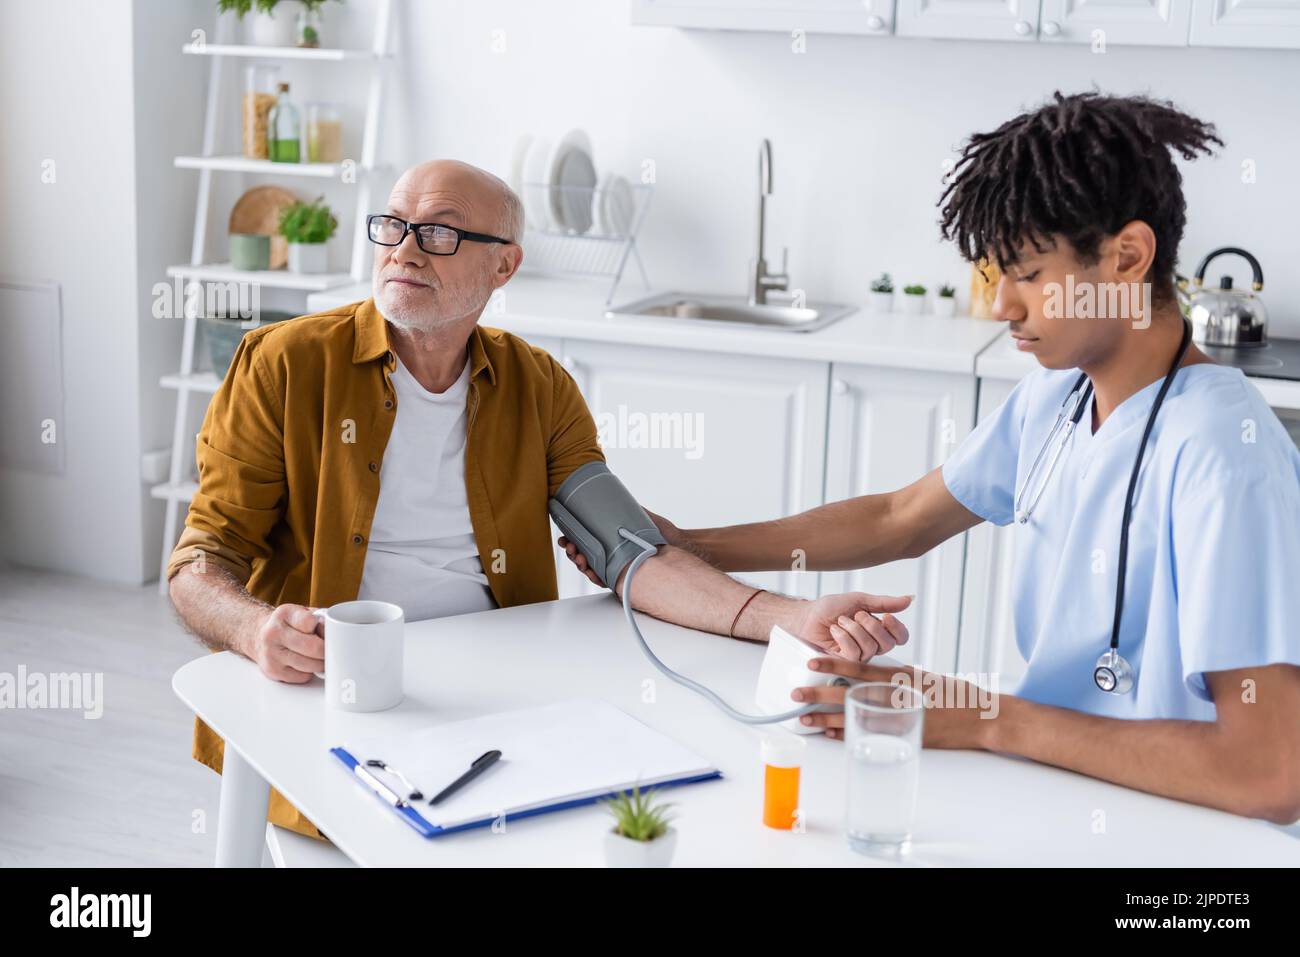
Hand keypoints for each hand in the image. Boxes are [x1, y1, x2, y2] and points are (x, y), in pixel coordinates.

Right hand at [241, 604, 324, 683]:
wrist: (259, 635)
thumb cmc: (288, 624)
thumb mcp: (302, 613)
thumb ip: (319, 619)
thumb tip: (338, 634)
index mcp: (284, 614)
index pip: (309, 622)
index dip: (323, 629)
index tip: (325, 631)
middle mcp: (273, 633)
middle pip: (313, 647)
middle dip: (327, 651)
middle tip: (331, 650)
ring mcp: (271, 653)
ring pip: (309, 665)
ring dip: (320, 664)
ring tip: (320, 657)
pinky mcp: (272, 671)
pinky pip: (302, 676)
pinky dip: (309, 672)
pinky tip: (306, 664)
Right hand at [557, 508, 682, 587]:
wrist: (681, 547)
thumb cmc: (664, 534)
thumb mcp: (642, 516)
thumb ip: (628, 509)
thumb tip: (613, 497)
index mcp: (611, 542)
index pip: (587, 542)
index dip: (574, 540)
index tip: (566, 536)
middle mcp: (612, 556)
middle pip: (585, 556)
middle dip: (574, 552)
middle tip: (571, 547)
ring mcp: (618, 568)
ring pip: (592, 569)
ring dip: (582, 564)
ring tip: (579, 557)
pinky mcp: (626, 579)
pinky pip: (607, 581)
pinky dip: (597, 577)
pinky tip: (592, 572)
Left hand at [790, 592, 910, 659]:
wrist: (807, 615)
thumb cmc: (830, 608)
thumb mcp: (859, 601)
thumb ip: (884, 603)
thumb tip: (910, 599)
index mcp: (878, 631)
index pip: (901, 637)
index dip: (897, 628)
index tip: (886, 616)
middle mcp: (871, 645)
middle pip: (888, 644)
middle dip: (871, 625)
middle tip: (857, 615)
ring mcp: (858, 656)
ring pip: (870, 648)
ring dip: (853, 628)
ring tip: (840, 621)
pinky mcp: (844, 663)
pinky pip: (854, 654)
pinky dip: (843, 637)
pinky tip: (834, 630)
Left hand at [791, 657, 1000, 748]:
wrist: (981, 717)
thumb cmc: (952, 693)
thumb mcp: (921, 676)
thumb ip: (895, 675)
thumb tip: (871, 673)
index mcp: (900, 676)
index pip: (860, 668)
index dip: (833, 665)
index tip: (811, 662)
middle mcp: (895, 697)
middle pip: (849, 694)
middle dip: (819, 694)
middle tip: (794, 693)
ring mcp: (898, 719)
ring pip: (853, 717)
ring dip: (826, 720)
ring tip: (803, 719)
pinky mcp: (902, 737)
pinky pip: (868, 736)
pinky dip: (847, 736)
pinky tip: (829, 736)